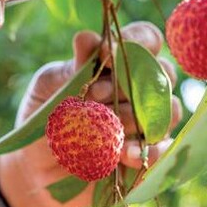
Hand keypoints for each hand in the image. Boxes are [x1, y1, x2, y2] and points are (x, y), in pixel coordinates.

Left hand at [0, 21, 182, 206]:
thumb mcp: (49, 88)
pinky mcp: (149, 155)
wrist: (37, 168)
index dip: (136, 41)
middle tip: (94, 96)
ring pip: (168, 111)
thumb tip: (87, 38)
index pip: (147, 39)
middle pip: (163, 74)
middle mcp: (140, 89)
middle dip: (129, 84)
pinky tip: (126, 156)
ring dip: (137, 118)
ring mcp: (148, 123)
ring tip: (106, 129)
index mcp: (119, 63)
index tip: (106, 54)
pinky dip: (149, 151)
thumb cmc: (45, 118)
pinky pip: (164, 150)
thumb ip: (71, 67)